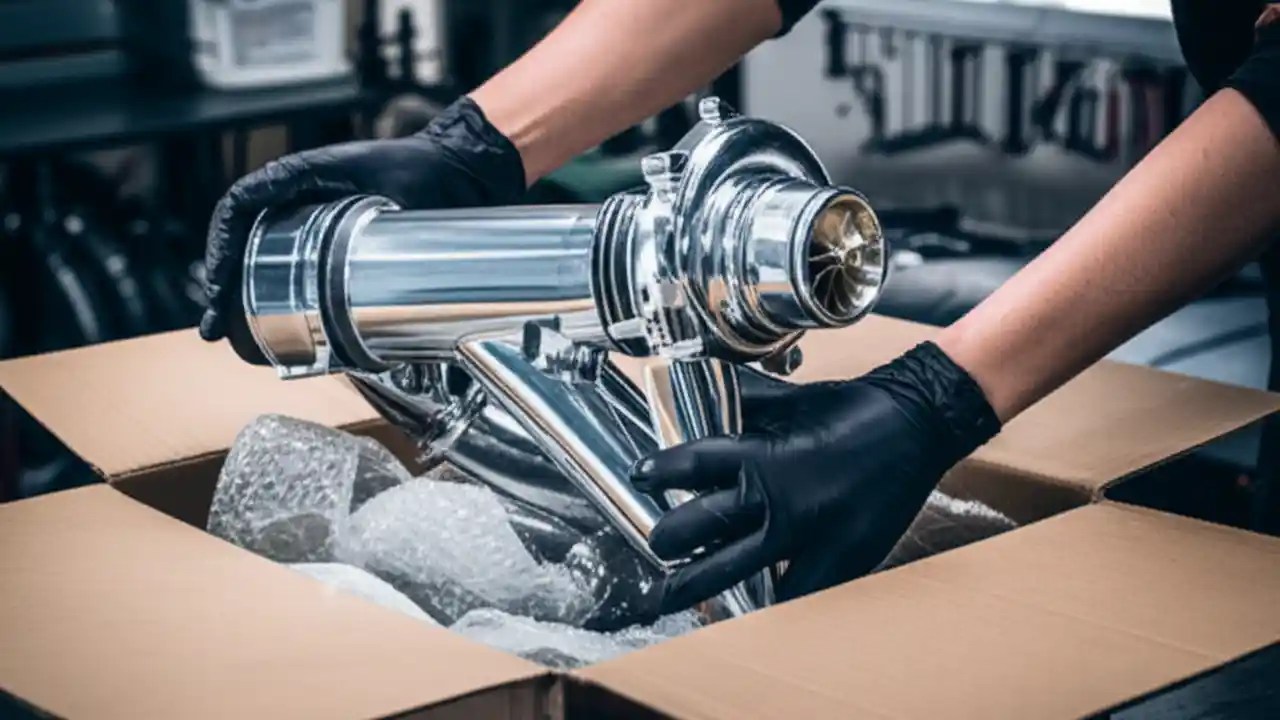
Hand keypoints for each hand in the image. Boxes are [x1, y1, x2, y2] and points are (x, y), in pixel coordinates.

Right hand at [199, 97, 524, 343]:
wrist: (454, 169)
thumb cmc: (422, 171)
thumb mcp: (393, 190)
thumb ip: (370, 218)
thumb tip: (346, 269)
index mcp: (300, 175)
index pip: (240, 207)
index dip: (222, 248)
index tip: (218, 285)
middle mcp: (295, 192)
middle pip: (237, 233)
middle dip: (220, 279)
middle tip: (212, 324)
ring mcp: (307, 213)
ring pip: (253, 248)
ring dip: (235, 286)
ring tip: (224, 328)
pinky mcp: (324, 233)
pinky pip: (281, 257)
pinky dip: (264, 285)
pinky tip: (260, 316)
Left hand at [632, 342, 1000, 614]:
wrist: (918, 425)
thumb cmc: (853, 410)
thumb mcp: (791, 400)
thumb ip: (744, 403)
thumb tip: (699, 385)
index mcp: (764, 457)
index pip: (694, 465)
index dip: (661, 471)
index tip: (641, 475)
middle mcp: (780, 502)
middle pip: (703, 530)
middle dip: (669, 541)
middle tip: (656, 548)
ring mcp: (809, 538)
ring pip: (739, 575)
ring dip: (701, 588)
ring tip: (673, 598)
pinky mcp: (840, 562)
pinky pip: (793, 596)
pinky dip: (768, 607)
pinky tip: (744, 616)